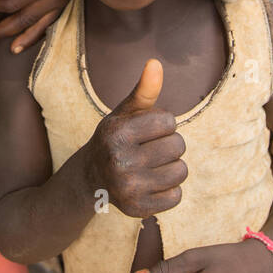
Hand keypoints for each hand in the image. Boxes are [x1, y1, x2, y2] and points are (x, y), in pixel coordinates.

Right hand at [86, 60, 186, 218]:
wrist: (92, 178)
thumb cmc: (116, 139)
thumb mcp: (125, 113)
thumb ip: (144, 90)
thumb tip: (155, 63)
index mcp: (117, 132)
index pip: (169, 121)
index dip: (163, 124)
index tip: (147, 131)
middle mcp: (119, 161)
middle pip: (178, 146)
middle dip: (169, 145)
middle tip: (149, 150)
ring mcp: (128, 188)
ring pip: (181, 171)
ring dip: (172, 167)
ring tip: (152, 167)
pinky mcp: (137, 209)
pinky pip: (177, 196)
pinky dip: (169, 190)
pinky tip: (151, 184)